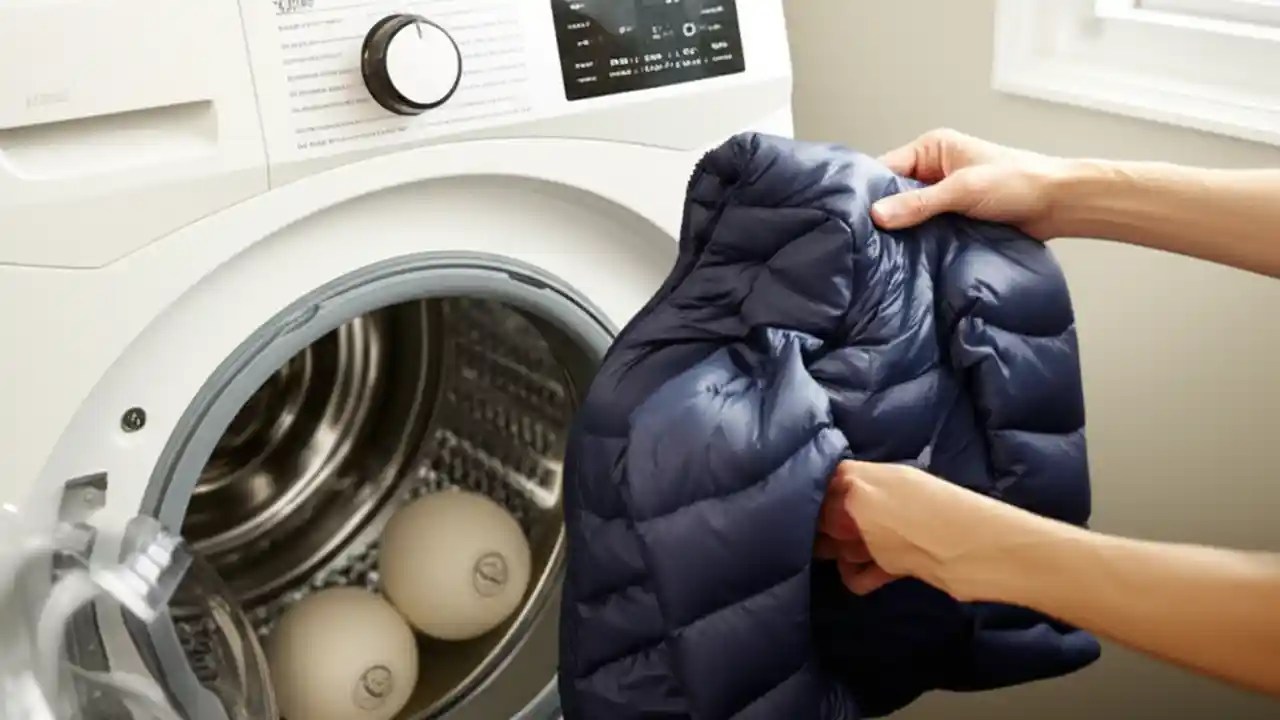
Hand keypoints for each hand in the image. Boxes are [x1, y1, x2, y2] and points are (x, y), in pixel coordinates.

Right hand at [815, 460, 1031, 598]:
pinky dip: (863, 575)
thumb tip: (809, 514)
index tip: (786, 518)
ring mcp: (896, 530)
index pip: (827, 481)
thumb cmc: (916, 523)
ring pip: (856, 542)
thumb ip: (830, 504)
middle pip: (839, 514)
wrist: (981, 553)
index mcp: (869, 477)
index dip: (807, 499)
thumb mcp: (862, 503)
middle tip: (799, 549)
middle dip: (822, 532)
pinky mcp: (909, 560)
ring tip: (827, 568)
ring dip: (843, 556)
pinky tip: (856, 583)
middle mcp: (880, 499)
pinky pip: (875, 565)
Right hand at [870, 128, 1072, 239]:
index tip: (851, 217)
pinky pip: (927, 230)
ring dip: (904, 232)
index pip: (886, 168)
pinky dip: (920, 242)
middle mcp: (934, 170)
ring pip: (910, 215)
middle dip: (885, 215)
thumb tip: (877, 215)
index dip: (869, 191)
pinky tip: (906, 259)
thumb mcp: (963, 190)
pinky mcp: (954, 218)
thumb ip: (919, 203)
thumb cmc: (1018, 182)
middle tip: (863, 241)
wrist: (1059, 204)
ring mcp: (944, 196)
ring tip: (880, 255)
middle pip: (894, 194)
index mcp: (932, 148)